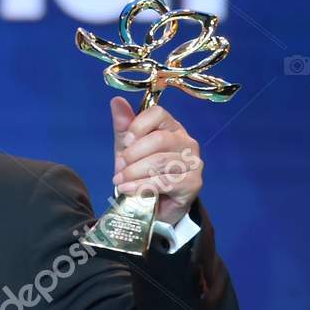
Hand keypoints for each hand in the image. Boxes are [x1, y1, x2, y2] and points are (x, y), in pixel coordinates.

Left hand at [110, 95, 203, 225]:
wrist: (155, 208)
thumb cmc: (144, 175)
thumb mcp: (128, 150)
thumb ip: (123, 127)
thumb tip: (116, 101)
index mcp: (172, 128)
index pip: (158, 113)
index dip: (138, 126)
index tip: (125, 143)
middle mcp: (187, 142)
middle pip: (159, 139)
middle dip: (133, 155)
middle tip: (119, 168)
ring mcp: (193, 163)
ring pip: (160, 161)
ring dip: (134, 173)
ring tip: (120, 182)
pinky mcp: (193, 183)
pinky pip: (164, 181)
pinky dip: (141, 186)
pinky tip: (128, 190)